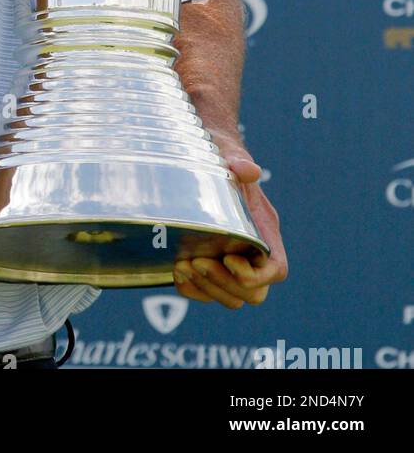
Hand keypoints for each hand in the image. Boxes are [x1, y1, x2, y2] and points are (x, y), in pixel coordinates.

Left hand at [173, 134, 287, 307]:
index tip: (229, 258)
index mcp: (264, 229)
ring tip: (182, 265)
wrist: (204, 156)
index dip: (257, 275)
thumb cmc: (222, 156)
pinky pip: (207, 293)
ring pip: (231, 298)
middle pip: (254, 293)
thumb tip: (247, 169)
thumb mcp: (229, 154)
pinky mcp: (209, 264)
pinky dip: (193, 290)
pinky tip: (175, 270)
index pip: (276, 269)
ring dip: (207, 288)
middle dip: (225, 283)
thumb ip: (239, 161)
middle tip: (196, 261)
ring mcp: (231, 260)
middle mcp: (252, 251)